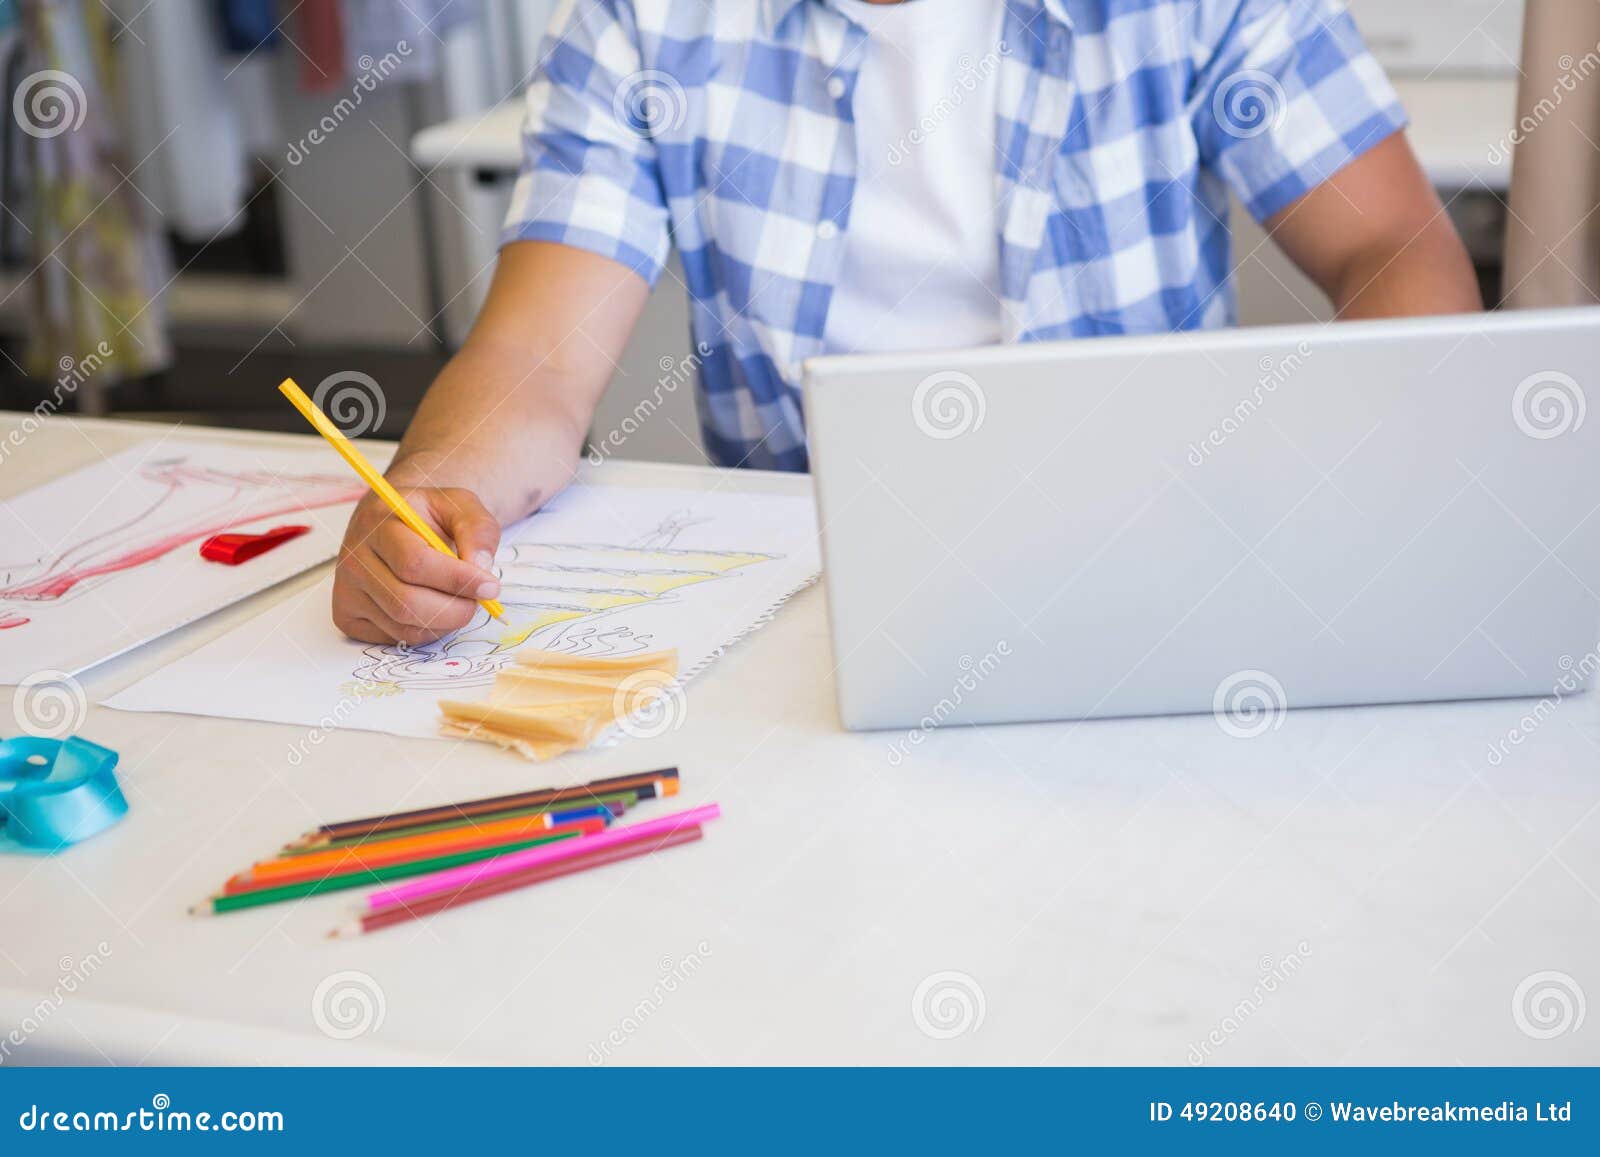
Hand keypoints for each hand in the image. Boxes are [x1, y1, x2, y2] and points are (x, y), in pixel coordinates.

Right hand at [332, 486, 501, 645]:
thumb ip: (477, 530)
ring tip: (457, 600)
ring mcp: (346, 590)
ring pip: (404, 626)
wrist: (395, 523)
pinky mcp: (347, 616)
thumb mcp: (460, 506)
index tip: (490, 587)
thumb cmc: (429, 516)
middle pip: (407, 603)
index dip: (457, 580)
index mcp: (377, 522)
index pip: (414, 563)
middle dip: (455, 609)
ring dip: (444, 622)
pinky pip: (396, 638)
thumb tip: (481, 569)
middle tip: (479, 601)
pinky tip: (433, 608)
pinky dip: (427, 631)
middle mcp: (353, 558)